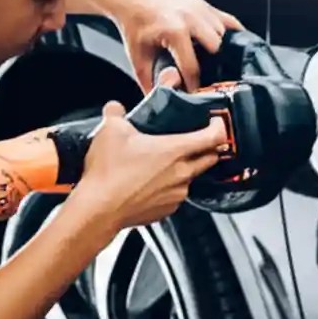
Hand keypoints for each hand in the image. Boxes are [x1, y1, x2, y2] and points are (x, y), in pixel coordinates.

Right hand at [72, 92, 227, 230]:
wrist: (98, 209)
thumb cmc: (108, 174)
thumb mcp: (110, 131)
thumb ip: (116, 114)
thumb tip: (115, 109)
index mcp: (176, 151)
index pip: (214, 136)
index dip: (219, 126)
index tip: (216, 123)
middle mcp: (182, 173)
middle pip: (210, 158)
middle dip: (208, 149)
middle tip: (197, 142)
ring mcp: (177, 194)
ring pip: (191, 178)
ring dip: (184, 170)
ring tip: (163, 164)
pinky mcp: (167, 210)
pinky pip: (176, 196)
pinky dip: (170, 188)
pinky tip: (151, 183)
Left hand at [113, 0, 243, 92]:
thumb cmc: (135, 25)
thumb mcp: (137, 56)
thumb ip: (148, 80)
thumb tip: (158, 99)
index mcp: (174, 31)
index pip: (192, 65)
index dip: (193, 82)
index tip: (193, 90)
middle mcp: (190, 18)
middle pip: (216, 47)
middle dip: (210, 61)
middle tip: (202, 69)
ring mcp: (200, 9)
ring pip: (223, 34)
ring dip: (218, 46)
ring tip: (208, 55)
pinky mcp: (205, 5)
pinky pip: (229, 20)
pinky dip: (231, 32)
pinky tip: (229, 42)